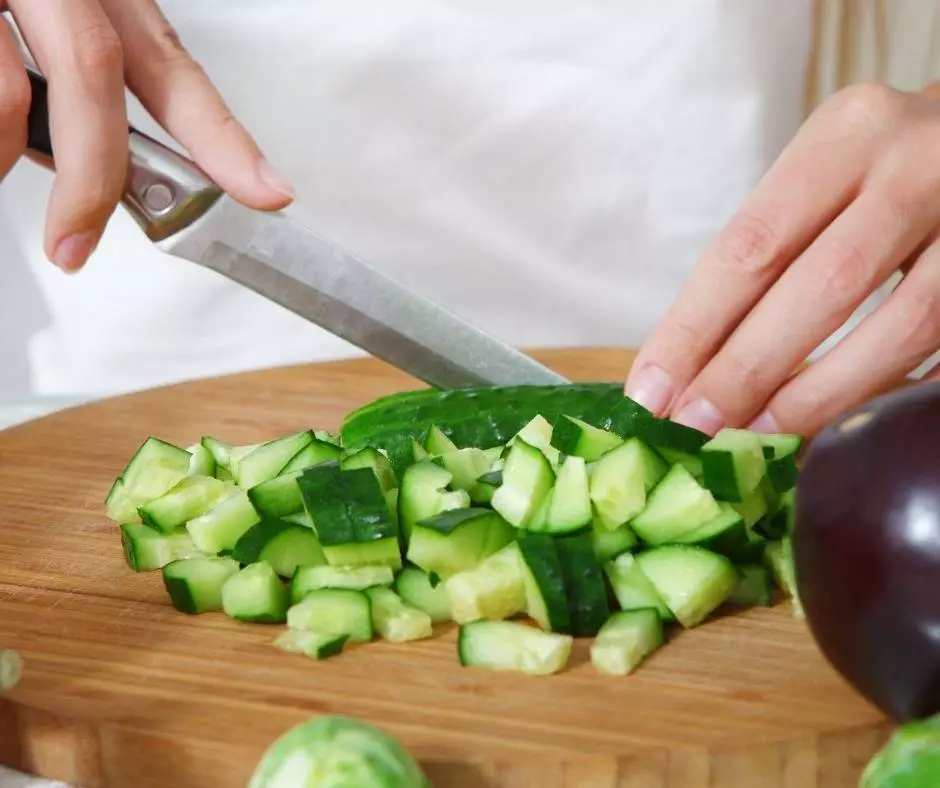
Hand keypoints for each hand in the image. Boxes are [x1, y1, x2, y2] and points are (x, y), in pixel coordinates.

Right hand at [0, 1, 293, 272]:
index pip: (175, 69)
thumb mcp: (55, 14)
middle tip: (75, 243)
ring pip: (6, 96)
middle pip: (95, 74)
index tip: (269, 193)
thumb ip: (82, 80)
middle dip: (91, 176)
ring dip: (2, 152)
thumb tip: (101, 170)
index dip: (224, 138)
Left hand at [626, 80, 939, 437]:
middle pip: (820, 284)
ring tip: (756, 439)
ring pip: (900, 323)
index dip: (695, 329)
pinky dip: (885, 387)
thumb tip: (694, 371)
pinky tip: (834, 421)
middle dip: (746, 370)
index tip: (652, 393)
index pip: (750, 245)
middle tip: (694, 428)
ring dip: (817, 395)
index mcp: (844, 135)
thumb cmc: (881, 171)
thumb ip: (768, 258)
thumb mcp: (820, 179)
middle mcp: (915, 163)